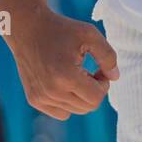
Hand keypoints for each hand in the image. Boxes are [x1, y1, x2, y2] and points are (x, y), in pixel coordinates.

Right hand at [3, 4, 118, 120]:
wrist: (27, 28)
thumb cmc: (61, 29)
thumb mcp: (90, 34)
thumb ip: (108, 56)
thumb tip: (114, 78)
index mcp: (66, 76)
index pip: (96, 98)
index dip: (104, 84)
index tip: (99, 70)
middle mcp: (51, 91)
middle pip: (87, 107)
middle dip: (94, 90)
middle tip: (89, 71)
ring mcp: (41, 97)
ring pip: (75, 111)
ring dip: (81, 95)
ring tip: (76, 74)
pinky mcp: (34, 99)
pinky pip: (61, 113)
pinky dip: (68, 102)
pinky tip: (64, 82)